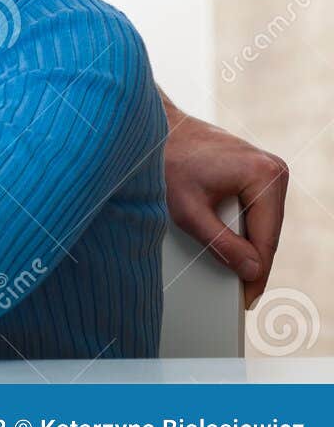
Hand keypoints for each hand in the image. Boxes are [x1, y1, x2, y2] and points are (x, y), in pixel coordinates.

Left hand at [164, 108, 287, 307]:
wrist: (153, 127)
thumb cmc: (165, 160)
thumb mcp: (188, 210)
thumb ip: (220, 243)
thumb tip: (252, 271)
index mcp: (264, 176)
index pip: (268, 240)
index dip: (256, 274)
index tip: (246, 298)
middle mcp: (273, 169)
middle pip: (268, 232)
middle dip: (250, 258)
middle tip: (234, 288)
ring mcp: (267, 167)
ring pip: (262, 222)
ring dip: (245, 241)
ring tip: (224, 260)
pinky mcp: (255, 169)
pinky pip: (255, 209)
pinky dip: (240, 225)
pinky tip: (225, 238)